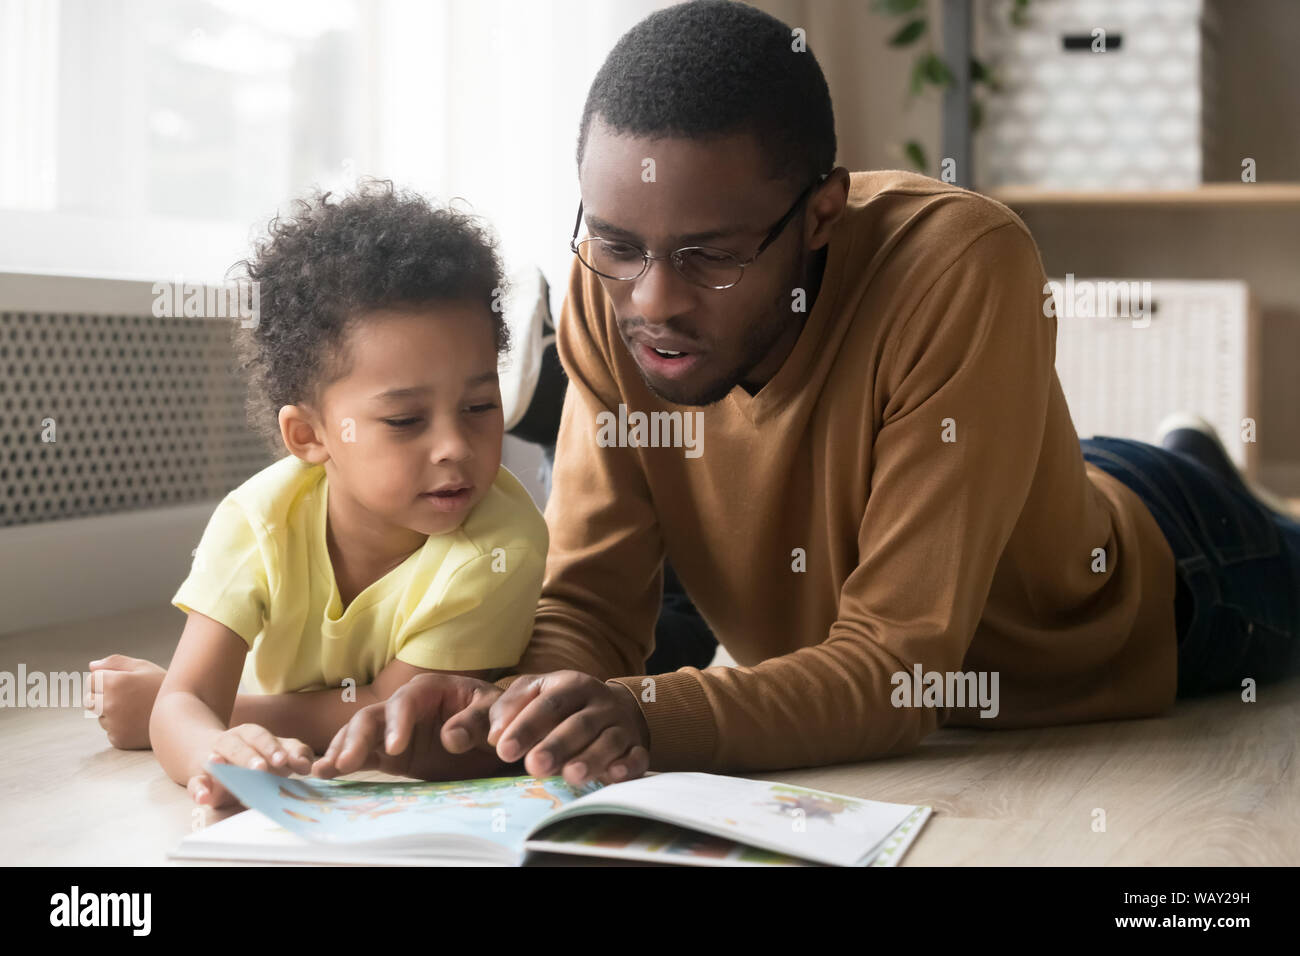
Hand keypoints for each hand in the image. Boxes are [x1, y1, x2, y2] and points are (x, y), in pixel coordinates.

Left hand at [86, 654, 165, 749]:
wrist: (183, 713)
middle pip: (89, 700)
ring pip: (100, 716)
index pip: (91, 681)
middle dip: (102, 697)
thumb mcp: (143, 667)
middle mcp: (110, 704)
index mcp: (115, 682)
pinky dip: (120, 727)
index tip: (121, 681)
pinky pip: (110, 731)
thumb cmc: (162, 686)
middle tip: (127, 696)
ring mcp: (114, 724)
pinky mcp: (119, 739)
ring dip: (111, 713)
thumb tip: (91, 667)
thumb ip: (115, 663)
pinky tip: (138, 721)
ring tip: (136, 709)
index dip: (105, 679)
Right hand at [192, 723, 314, 807]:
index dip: (274, 748)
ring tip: (225, 770)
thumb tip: (307, 765)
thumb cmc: (255, 757)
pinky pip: (196, 782)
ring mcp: (213, 758)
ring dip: (224, 765)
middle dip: (252, 756)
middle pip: (240, 745)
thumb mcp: (276, 754)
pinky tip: (203, 797)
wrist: (210, 756)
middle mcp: (231, 741)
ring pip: (217, 756)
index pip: (263, 737)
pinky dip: (199, 789)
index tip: (284, 761)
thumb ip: (295, 755)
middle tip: (261, 769)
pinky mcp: (198, 778)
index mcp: (252, 735)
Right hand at [311, 673, 511, 780]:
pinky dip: (342, 761)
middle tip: (347, 763)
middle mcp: (405, 705)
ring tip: (324, 769)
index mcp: (431, 689)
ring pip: (359, 733)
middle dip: (356, 738)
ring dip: (342, 749)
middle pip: (373, 716)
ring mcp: (393, 729)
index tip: (395, 748)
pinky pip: (361, 754)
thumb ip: (477, 721)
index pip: (407, 701)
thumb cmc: (496, 717)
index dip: (397, 723)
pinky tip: (323, 772)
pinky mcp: (389, 754)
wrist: (497, 739)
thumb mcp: (494, 714)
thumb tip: (451, 738)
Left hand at [467, 671, 649, 786]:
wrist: (615, 707)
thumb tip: (494, 736)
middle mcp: (599, 704)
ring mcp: (620, 726)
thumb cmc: (563, 705)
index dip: (526, 726)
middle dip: (557, 745)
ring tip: (571, 776)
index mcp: (572, 684)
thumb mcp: (535, 693)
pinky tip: (614, 775)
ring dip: (591, 759)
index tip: (504, 749)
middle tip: (534, 765)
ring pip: (608, 741)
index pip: (549, 703)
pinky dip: (628, 766)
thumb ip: (509, 708)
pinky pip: (637, 757)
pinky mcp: (636, 748)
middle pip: (579, 724)